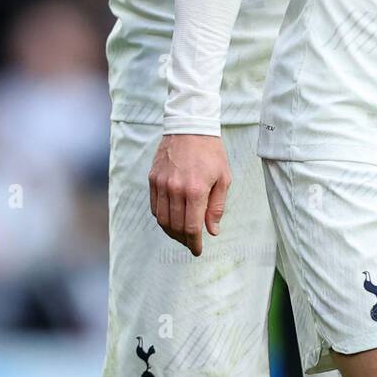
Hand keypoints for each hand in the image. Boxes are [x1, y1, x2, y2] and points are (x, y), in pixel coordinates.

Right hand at [148, 133, 230, 255]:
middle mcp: (175, 189)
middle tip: (191, 243)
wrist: (190, 126)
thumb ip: (217, 207)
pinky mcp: (153, 178)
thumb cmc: (211, 152)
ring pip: (161, 219)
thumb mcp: (223, 178)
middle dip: (184, 240)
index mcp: (195, 190)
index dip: (195, 244)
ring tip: (181, 234)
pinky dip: (161, 217)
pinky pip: (154, 206)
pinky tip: (171, 218)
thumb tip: (212, 231)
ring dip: (171, 232)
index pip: (192, 228)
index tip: (198, 250)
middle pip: (175, 227)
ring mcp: (161, 184)